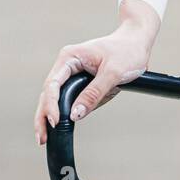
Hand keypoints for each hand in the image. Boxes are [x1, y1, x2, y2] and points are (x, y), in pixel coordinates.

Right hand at [35, 0, 158, 144]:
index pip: (53, 85)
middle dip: (43, 116)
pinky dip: (63, 111)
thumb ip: (94, 93)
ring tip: (45, 137)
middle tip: (42, 138)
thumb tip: (75, 114)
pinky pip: (67, 98)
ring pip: (55, 98)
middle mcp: (66, 64)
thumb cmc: (127, 51)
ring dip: (49, 115)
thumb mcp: (113, 73)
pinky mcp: (79, 80)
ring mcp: (72, 73)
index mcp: (69, 57)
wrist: (137, 40)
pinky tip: (58, 126)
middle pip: (48, 93)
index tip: (54, 122)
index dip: (50, 106)